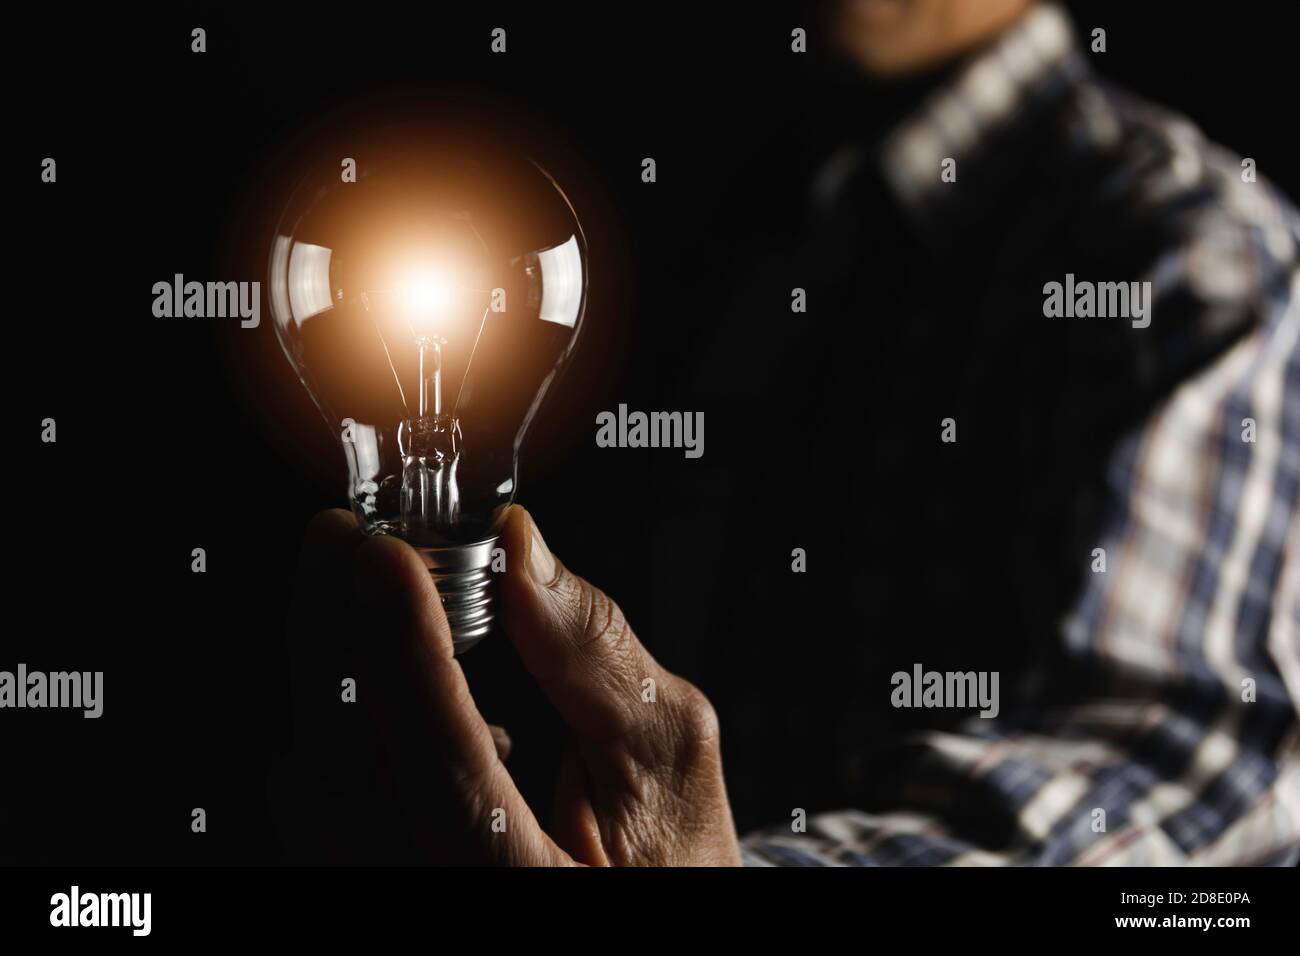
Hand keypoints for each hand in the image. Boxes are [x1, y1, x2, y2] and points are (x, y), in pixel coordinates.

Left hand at [274, 505, 741, 865]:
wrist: (664, 913)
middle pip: (347, 778)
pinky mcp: (376, 874)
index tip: (385, 554)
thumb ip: (596, 658)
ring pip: (316, 790)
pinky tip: (388, 672)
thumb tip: (520, 550)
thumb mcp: (669, 758)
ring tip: (369, 586)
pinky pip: (326, 807)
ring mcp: (394, 896)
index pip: (448, 772)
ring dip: (333, 673)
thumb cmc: (677, 863)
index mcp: (529, 890)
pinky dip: (345, 721)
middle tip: (346, 541)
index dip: (406, 651)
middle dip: (336, 638)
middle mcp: (442, 903)